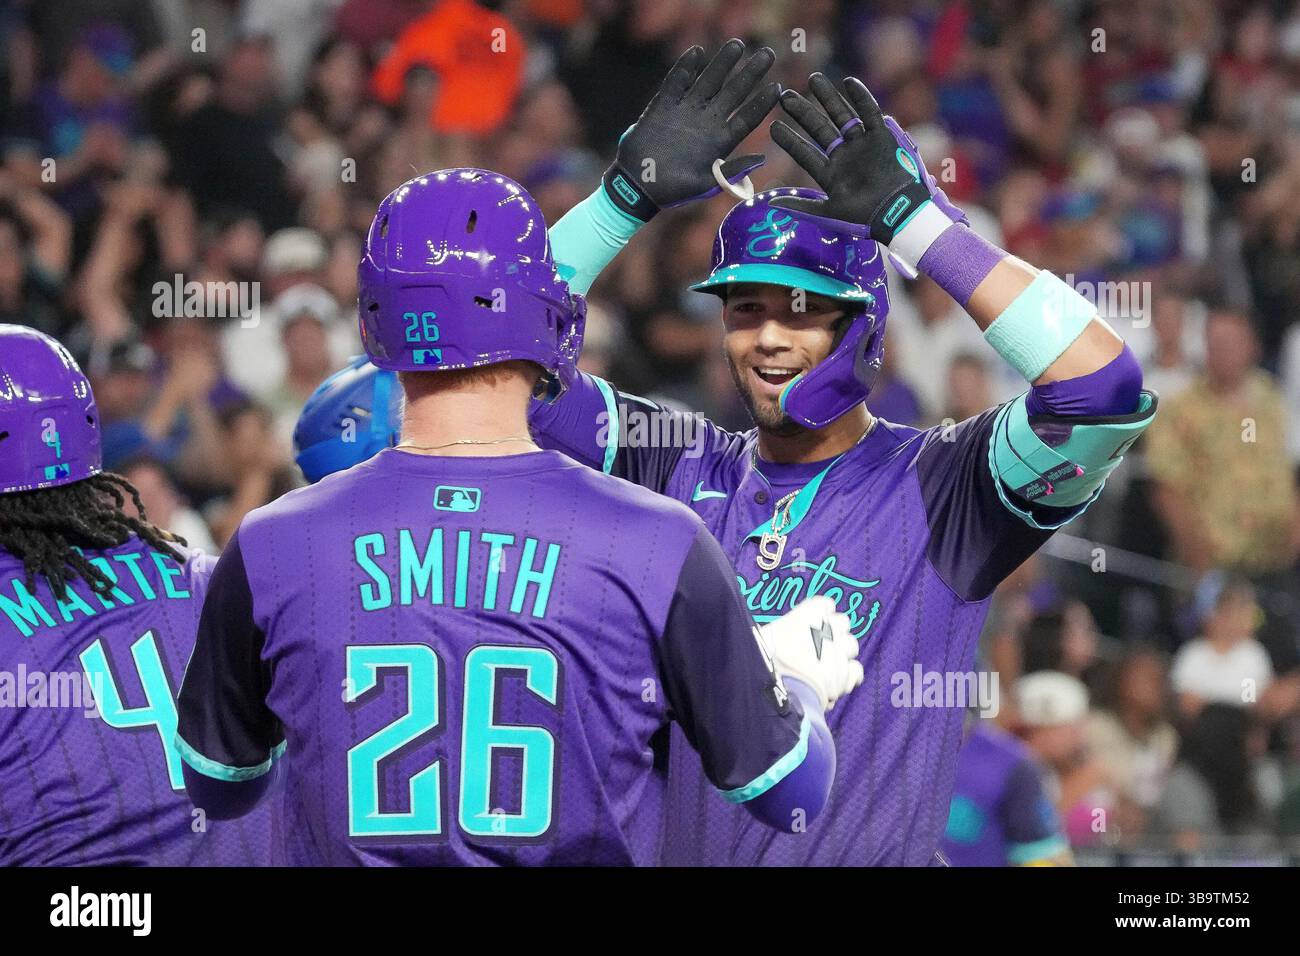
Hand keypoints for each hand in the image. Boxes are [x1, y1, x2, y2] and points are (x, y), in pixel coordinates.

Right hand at [603, 39, 779, 220]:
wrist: (638, 186)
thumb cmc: (673, 191)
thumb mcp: (705, 185)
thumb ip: (731, 172)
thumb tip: (762, 159)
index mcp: (720, 141)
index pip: (746, 118)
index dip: (761, 103)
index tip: (777, 88)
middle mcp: (707, 122)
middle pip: (733, 93)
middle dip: (750, 74)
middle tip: (768, 55)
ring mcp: (686, 111)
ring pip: (709, 81)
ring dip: (723, 64)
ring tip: (738, 45)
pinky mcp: (664, 106)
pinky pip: (676, 83)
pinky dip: (685, 68)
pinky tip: (697, 53)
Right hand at [755, 595, 863, 711]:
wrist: (779, 688)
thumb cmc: (765, 658)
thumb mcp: (764, 636)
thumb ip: (777, 632)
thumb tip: (771, 636)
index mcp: (809, 614)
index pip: (824, 604)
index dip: (819, 614)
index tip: (811, 622)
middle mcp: (829, 629)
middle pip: (842, 623)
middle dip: (834, 632)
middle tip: (820, 644)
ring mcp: (839, 652)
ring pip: (851, 645)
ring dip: (842, 652)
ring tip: (828, 663)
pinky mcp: (845, 675)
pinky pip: (855, 670)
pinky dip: (848, 675)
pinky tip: (838, 681)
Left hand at [770, 74, 967, 271]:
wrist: (898, 214)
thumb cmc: (864, 218)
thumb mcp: (828, 213)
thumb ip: (801, 206)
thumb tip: (770, 203)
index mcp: (830, 174)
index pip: (804, 153)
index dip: (789, 141)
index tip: (772, 127)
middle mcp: (844, 156)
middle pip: (820, 129)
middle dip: (803, 112)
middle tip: (784, 96)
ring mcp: (862, 145)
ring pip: (842, 116)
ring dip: (829, 98)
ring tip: (813, 79)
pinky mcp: (882, 138)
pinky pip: (870, 113)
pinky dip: (861, 98)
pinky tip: (848, 82)